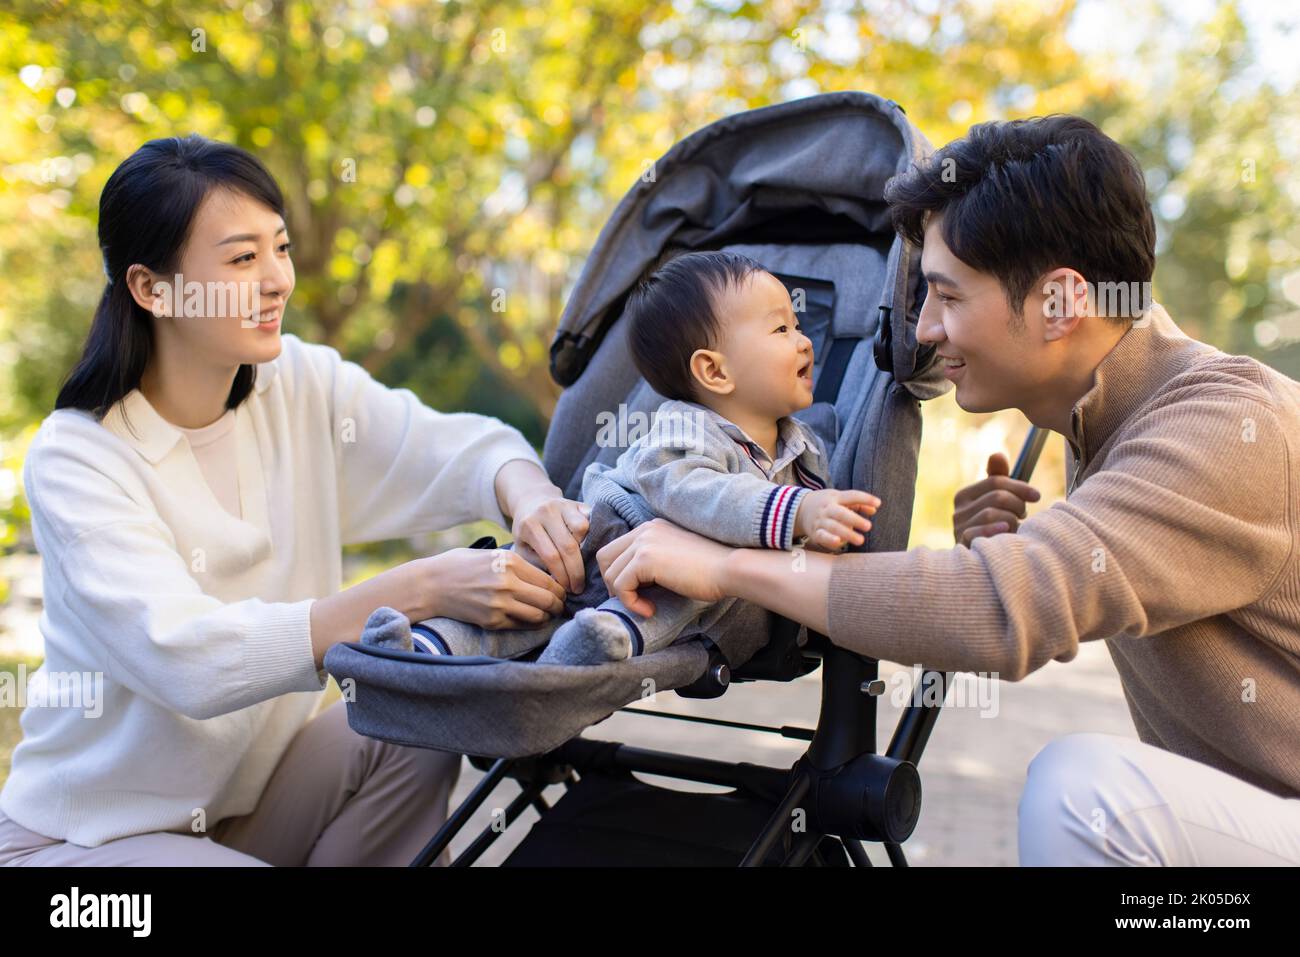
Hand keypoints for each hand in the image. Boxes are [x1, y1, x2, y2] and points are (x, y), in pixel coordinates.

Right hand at [414, 547, 566, 628]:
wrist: (431, 585)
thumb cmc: (461, 565)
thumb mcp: (491, 554)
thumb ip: (517, 563)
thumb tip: (546, 576)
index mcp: (510, 561)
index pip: (548, 579)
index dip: (560, 588)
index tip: (562, 592)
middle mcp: (507, 582)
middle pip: (548, 599)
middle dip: (558, 604)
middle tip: (559, 606)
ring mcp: (499, 603)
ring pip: (538, 615)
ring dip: (546, 616)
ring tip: (547, 614)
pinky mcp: (491, 620)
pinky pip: (520, 625)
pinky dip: (530, 624)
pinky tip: (530, 620)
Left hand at [510, 492, 590, 593]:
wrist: (531, 501)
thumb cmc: (527, 531)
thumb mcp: (522, 548)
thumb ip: (536, 564)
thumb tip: (557, 583)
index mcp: (529, 525)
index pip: (551, 556)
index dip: (562, 575)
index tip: (567, 589)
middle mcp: (547, 512)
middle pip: (568, 546)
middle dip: (576, 571)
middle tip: (578, 587)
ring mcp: (564, 504)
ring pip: (582, 528)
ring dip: (585, 549)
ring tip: (581, 563)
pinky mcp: (577, 503)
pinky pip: (591, 519)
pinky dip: (592, 534)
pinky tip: (588, 548)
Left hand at [596, 518, 734, 617]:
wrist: (729, 569)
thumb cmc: (710, 571)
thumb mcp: (674, 559)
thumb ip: (653, 562)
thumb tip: (631, 584)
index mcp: (651, 528)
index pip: (615, 548)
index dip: (618, 574)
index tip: (635, 593)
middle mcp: (644, 530)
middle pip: (605, 557)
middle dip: (613, 583)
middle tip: (633, 600)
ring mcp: (643, 542)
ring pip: (610, 573)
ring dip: (623, 596)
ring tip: (646, 606)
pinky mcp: (645, 559)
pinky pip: (621, 585)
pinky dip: (631, 603)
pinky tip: (650, 610)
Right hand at [793, 488, 878, 550]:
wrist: (799, 509)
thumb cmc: (827, 504)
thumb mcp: (840, 499)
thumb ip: (858, 504)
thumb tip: (874, 510)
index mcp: (835, 497)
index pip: (851, 496)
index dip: (865, 499)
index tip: (878, 503)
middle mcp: (827, 508)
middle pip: (840, 513)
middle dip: (854, 520)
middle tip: (868, 527)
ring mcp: (820, 520)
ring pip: (833, 527)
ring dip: (847, 534)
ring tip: (861, 540)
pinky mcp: (815, 532)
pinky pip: (822, 536)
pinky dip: (829, 539)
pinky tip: (839, 542)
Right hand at [953, 452, 1041, 546]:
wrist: (983, 562)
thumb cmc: (994, 529)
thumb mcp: (996, 503)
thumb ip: (998, 479)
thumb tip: (997, 454)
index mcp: (964, 495)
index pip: (996, 481)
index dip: (1020, 487)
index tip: (1036, 496)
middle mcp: (958, 510)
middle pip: (997, 496)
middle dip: (1017, 504)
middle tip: (1023, 515)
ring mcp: (959, 528)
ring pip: (992, 514)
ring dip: (1011, 520)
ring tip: (1015, 528)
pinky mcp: (962, 544)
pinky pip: (978, 532)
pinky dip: (994, 530)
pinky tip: (1006, 532)